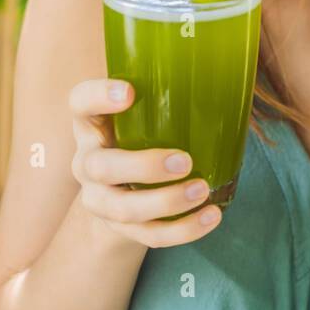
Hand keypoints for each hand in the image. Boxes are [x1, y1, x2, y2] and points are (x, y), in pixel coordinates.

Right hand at [69, 77, 222, 247]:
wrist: (120, 189)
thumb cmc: (140, 135)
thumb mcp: (141, 113)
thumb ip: (166, 94)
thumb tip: (229, 75)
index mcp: (91, 123)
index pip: (80, 103)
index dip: (98, 96)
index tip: (129, 92)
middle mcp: (87, 162)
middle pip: (101, 167)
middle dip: (143, 166)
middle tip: (184, 161)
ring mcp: (100, 199)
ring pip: (123, 209)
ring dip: (166, 202)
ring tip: (202, 190)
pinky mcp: (121, 229)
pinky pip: (149, 235)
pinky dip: (183, 229)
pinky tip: (213, 216)